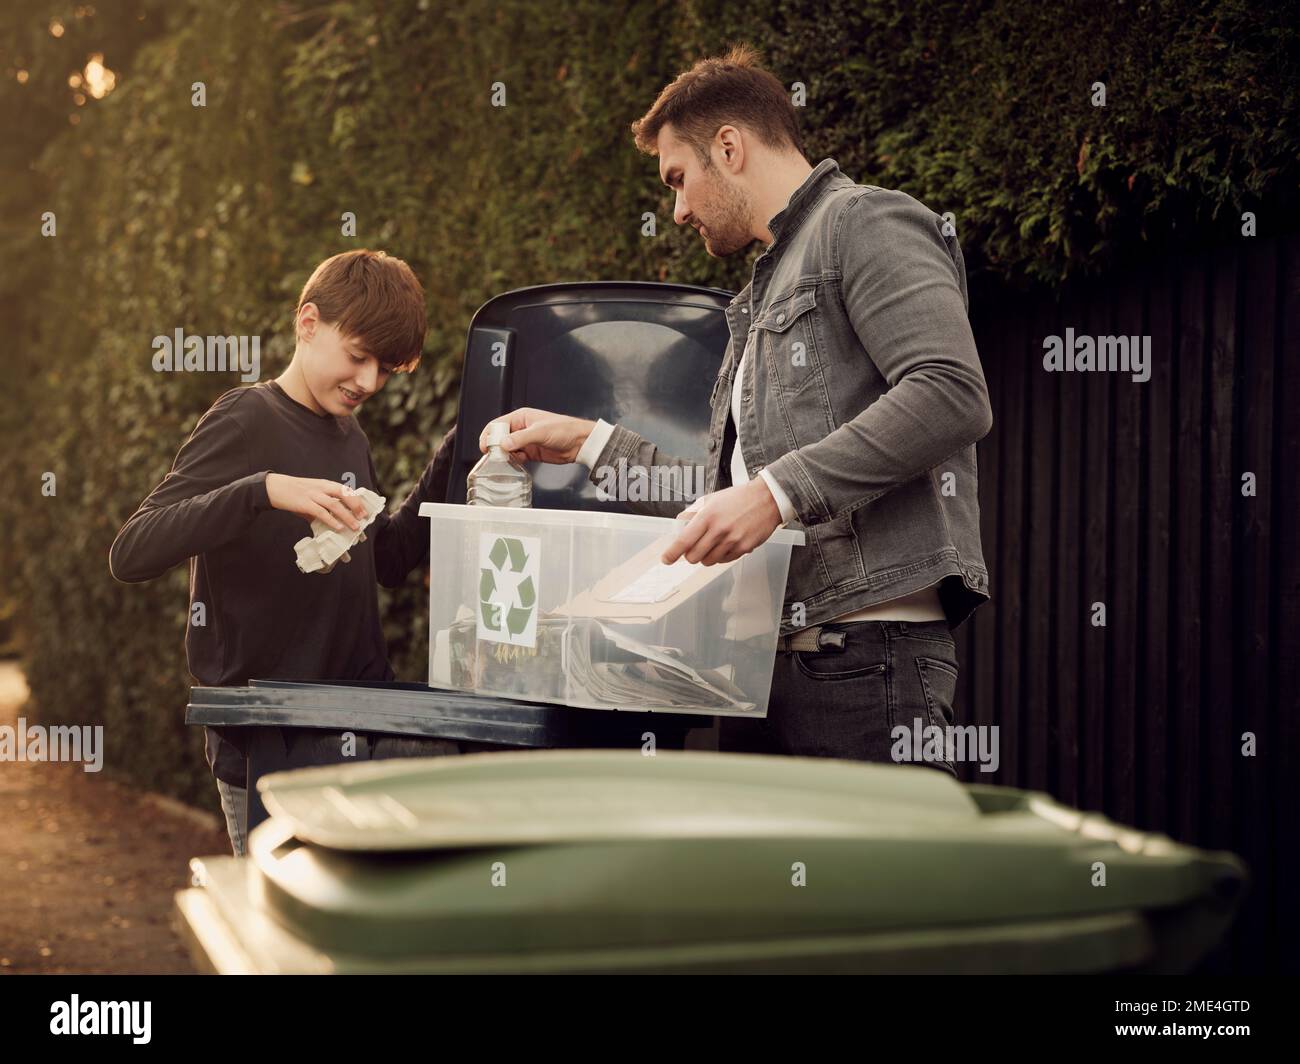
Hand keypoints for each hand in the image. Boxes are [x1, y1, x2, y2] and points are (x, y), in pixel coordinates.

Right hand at [265, 473, 368, 531]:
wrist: (275, 487)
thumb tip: (334, 522)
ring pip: (335, 505)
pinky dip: (331, 520)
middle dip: (356, 506)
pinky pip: (321, 512)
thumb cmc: (295, 493)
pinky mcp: (304, 504)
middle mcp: (322, 487)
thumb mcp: (313, 494)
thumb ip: (323, 506)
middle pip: (344, 494)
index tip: (366, 509)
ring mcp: (313, 495)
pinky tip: (338, 527)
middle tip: (364, 517)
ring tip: (355, 527)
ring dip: (347, 516)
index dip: (357, 499)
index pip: (346, 489)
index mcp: (326, 484)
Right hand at [479, 408, 595, 463]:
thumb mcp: (540, 432)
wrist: (580, 443)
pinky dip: (513, 461)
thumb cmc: (565, 429)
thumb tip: (504, 444)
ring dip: (504, 455)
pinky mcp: (531, 452)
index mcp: (521, 417)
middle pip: (500, 438)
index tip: (486, 446)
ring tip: (504, 460)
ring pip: (507, 449)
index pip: (498, 425)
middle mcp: (521, 428)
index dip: (490, 435)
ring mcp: (525, 441)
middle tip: (493, 456)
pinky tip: (516, 462)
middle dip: (495, 447)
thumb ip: (520, 438)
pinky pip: (516, 457)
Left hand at [661, 479, 782, 565]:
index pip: (684, 540)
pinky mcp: (744, 548)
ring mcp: (732, 541)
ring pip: (708, 561)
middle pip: (694, 557)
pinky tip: (726, 545)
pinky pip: (724, 561)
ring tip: (713, 545)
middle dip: (690, 556)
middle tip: (693, 549)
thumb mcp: (712, 499)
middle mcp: (719, 530)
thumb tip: (679, 523)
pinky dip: (721, 556)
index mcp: (708, 516)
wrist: (767, 499)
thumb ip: (693, 512)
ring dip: (706, 556)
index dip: (672, 553)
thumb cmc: (738, 498)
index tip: (666, 559)